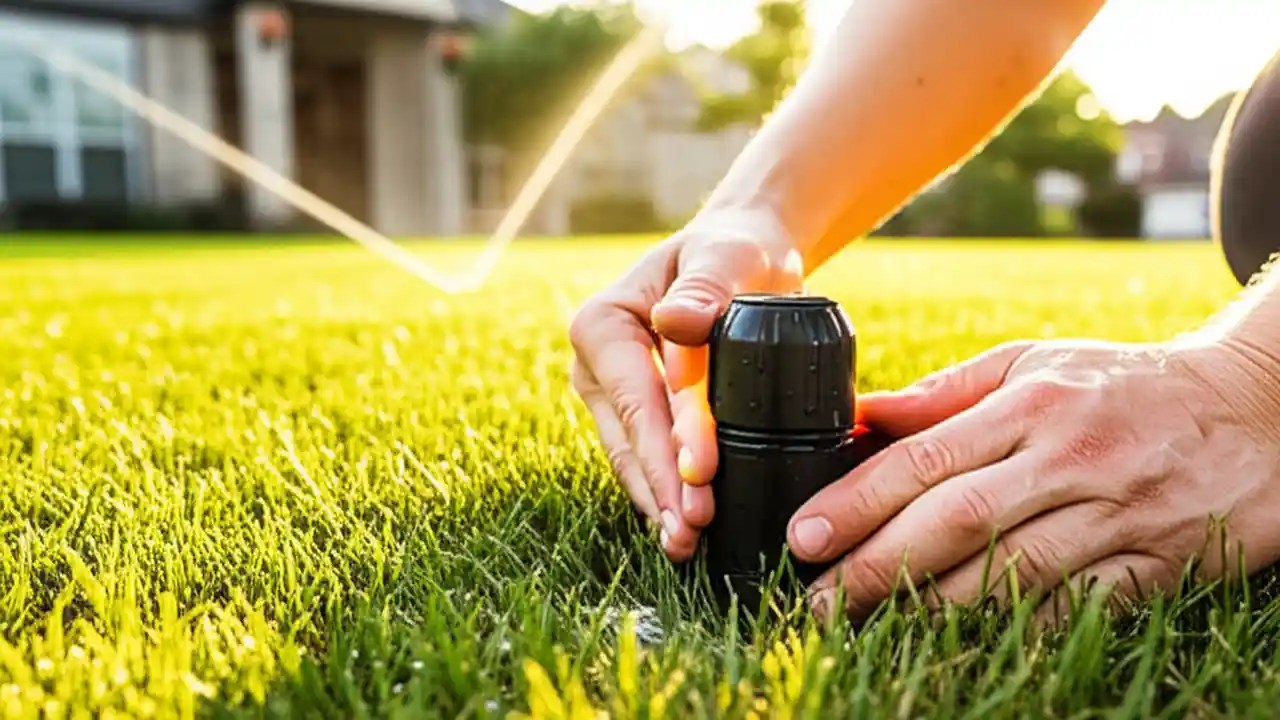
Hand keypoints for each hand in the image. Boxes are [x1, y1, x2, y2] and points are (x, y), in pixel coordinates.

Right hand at [569, 213, 803, 560]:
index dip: (665, 441)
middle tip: (692, 531)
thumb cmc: (733, 253)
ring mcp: (610, 398)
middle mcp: (594, 366)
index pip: (636, 395)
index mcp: (601, 324)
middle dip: (662, 487)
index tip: (699, 477)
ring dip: (661, 503)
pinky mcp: (636, 418)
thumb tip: (678, 322)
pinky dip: (667, 494)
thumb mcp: (725, 256)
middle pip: (629, 437)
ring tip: (686, 545)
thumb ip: (705, 288)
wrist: (742, 259)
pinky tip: (685, 530)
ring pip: (632, 459)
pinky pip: (649, 461)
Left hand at [786, 336, 1279, 623]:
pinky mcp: (1156, 565)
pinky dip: (1017, 628)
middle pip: (958, 520)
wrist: (1254, 410)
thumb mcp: (1034, 362)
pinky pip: (1075, 607)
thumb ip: (946, 391)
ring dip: (932, 606)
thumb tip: (863, 413)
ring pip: (1012, 573)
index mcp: (1032, 403)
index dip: (859, 500)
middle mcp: (1071, 458)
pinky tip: (962, 640)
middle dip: (877, 565)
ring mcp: (1119, 515)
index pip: (927, 456)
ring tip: (871, 624)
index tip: (806, 535)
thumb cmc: (1121, 384)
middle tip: (818, 599)